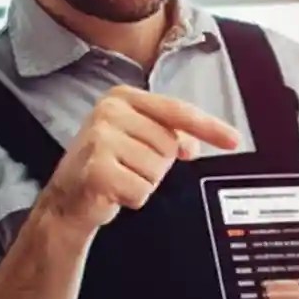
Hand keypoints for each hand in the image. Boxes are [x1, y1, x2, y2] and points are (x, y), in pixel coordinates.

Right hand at [37, 85, 240, 234]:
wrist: (65, 201)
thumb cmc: (104, 167)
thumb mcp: (137, 140)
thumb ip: (169, 134)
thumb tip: (194, 145)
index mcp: (122, 97)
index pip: (177, 110)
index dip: (209, 127)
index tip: (234, 140)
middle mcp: (109, 112)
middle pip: (169, 145)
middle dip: (157, 164)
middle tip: (129, 167)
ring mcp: (100, 139)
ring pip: (158, 169)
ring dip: (144, 182)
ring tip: (120, 178)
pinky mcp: (97, 169)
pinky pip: (142, 190)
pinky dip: (133, 198)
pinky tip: (113, 191)